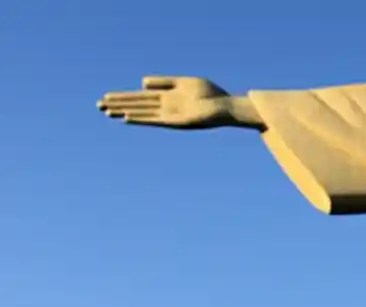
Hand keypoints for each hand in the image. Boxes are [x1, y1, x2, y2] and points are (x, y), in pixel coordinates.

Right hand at [97, 76, 233, 128]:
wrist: (225, 106)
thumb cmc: (209, 94)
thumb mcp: (182, 83)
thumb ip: (163, 82)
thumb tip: (141, 83)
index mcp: (166, 97)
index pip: (140, 97)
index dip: (123, 97)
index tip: (106, 96)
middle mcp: (165, 107)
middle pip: (137, 105)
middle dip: (118, 105)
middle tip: (98, 105)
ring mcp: (170, 115)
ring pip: (142, 113)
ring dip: (124, 112)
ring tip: (107, 112)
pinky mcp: (176, 122)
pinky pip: (155, 121)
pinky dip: (142, 119)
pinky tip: (128, 118)